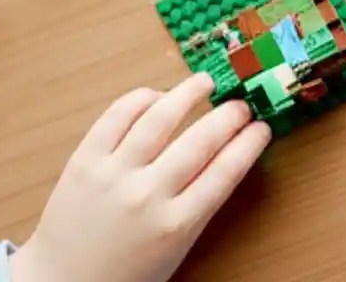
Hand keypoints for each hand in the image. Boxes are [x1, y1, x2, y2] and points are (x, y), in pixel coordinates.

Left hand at [10, 75, 270, 281]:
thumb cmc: (123, 273)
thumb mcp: (175, 249)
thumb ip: (198, 206)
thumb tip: (226, 157)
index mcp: (176, 225)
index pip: (226, 171)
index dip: (248, 144)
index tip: (261, 128)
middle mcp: (147, 196)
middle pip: (200, 141)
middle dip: (229, 116)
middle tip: (241, 105)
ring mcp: (114, 174)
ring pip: (159, 118)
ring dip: (188, 93)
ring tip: (204, 82)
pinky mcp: (85, 160)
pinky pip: (116, 117)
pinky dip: (141, 99)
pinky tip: (157, 95)